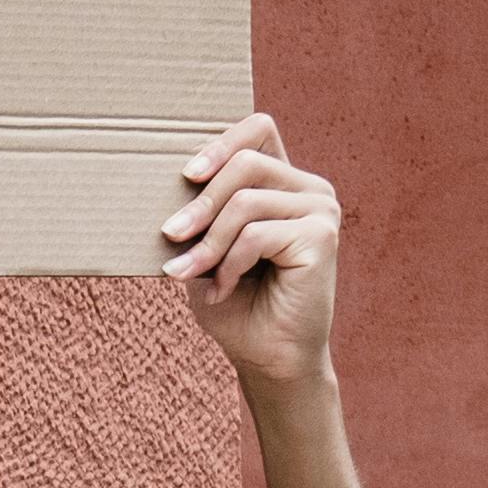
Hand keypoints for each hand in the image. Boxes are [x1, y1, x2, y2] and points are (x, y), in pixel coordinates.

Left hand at [162, 115, 339, 399]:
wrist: (268, 358)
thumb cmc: (235, 304)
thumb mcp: (205, 251)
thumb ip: (198, 215)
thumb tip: (165, 187)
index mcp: (284, 184)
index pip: (258, 130)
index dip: (221, 143)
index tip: (185, 176)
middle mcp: (309, 189)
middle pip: (245, 161)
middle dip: (200, 201)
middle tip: (171, 234)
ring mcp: (320, 210)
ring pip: (245, 201)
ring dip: (209, 242)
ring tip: (189, 273)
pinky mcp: (322, 236)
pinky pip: (256, 234)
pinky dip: (229, 264)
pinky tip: (222, 289)